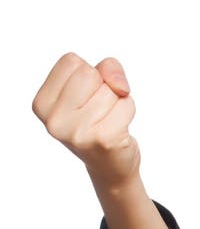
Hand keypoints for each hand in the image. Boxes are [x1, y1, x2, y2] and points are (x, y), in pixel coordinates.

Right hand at [32, 53, 139, 188]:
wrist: (110, 166)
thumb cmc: (100, 120)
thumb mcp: (95, 86)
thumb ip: (107, 68)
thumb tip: (120, 86)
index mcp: (42, 104)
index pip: (71, 61)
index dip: (87, 75)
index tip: (85, 98)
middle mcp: (54, 120)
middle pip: (89, 73)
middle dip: (102, 87)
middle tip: (98, 112)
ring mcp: (78, 132)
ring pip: (111, 89)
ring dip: (117, 102)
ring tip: (107, 121)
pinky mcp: (104, 139)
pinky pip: (126, 104)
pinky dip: (128, 111)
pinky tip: (118, 129)